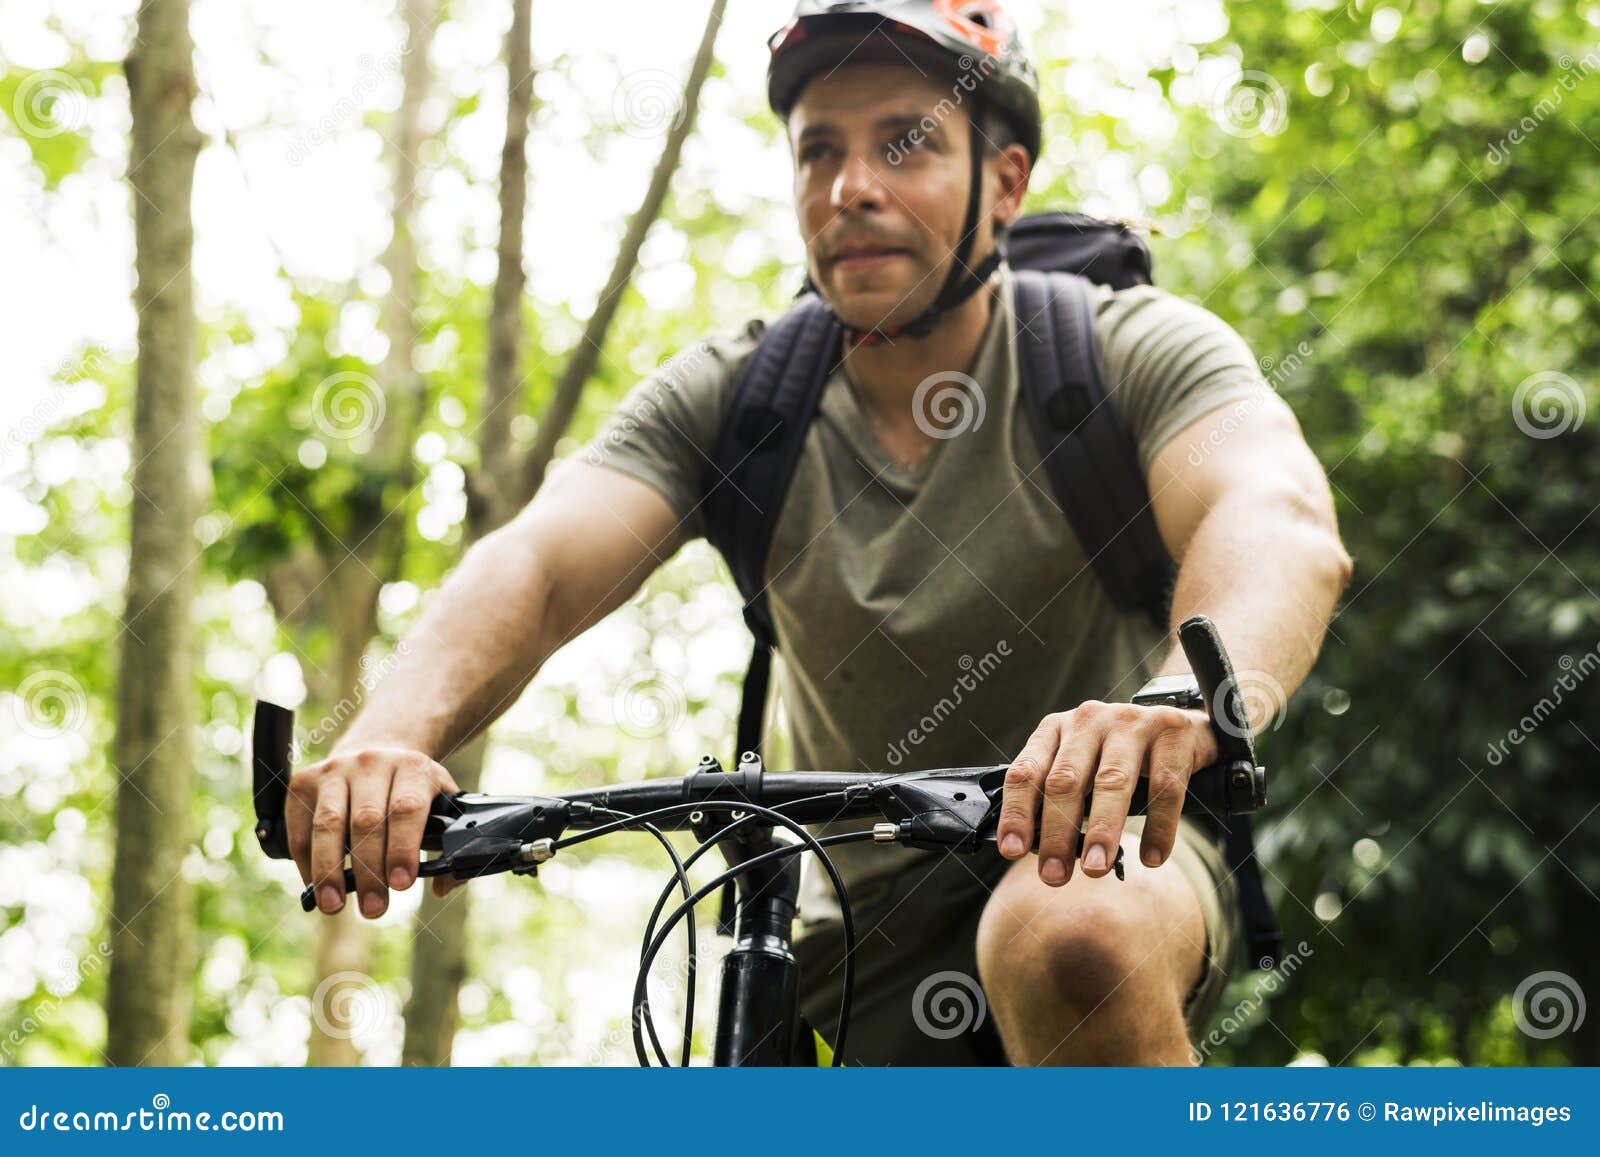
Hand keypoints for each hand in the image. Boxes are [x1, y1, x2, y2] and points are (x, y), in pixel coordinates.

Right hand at [286, 747, 461, 916]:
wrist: (376, 751)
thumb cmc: (410, 789)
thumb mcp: (440, 802)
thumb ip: (449, 843)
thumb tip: (442, 887)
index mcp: (412, 767)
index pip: (406, 808)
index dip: (402, 848)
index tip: (402, 884)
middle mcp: (371, 763)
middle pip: (366, 821)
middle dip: (369, 871)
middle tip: (373, 909)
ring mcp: (334, 771)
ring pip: (328, 825)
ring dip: (329, 871)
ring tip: (334, 906)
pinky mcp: (303, 783)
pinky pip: (301, 829)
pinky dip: (307, 863)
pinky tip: (317, 887)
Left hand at [995, 701, 1218, 885]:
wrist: (1180, 726)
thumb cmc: (1119, 756)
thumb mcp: (1081, 766)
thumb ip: (1058, 797)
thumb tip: (1037, 850)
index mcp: (1056, 728)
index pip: (1026, 772)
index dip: (1017, 812)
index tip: (1012, 850)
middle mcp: (1088, 720)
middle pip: (1065, 781)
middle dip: (1057, 833)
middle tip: (1054, 875)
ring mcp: (1130, 722)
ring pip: (1111, 781)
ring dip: (1102, 830)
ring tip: (1095, 868)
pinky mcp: (1171, 732)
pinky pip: (1164, 787)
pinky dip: (1158, 827)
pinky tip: (1152, 858)